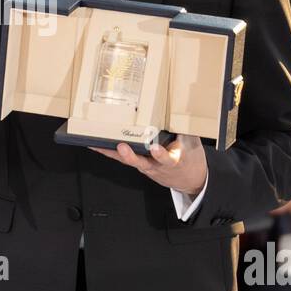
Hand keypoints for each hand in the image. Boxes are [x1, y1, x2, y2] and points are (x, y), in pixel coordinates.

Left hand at [90, 134, 207, 196]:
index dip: (160, 154)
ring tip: (97, 144)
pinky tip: (96, 145)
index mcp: (174, 160)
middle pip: (142, 162)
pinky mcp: (139, 165)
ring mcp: (147, 167)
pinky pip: (123, 160)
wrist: (190, 179)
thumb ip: (186, 130)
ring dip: (112, 153)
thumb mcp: (194, 144)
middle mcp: (157, 166)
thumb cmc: (191, 159)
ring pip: (128, 161)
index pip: (167, 158)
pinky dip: (109, 152)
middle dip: (131, 156)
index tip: (155, 147)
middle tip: (121, 147)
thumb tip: (181, 111)